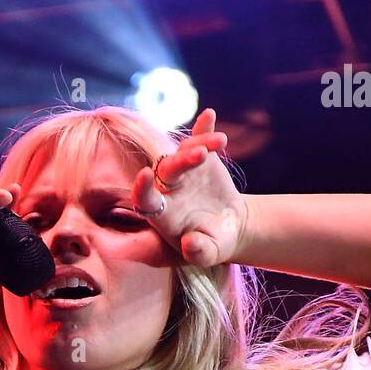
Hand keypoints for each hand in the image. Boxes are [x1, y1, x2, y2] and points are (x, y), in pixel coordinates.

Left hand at [130, 109, 247, 267]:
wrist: (228, 226)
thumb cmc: (212, 244)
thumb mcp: (209, 254)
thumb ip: (198, 252)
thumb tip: (190, 243)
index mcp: (161, 213)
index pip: (144, 199)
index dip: (142, 188)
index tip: (144, 174)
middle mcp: (167, 188)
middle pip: (166, 169)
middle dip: (181, 161)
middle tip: (200, 155)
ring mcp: (184, 170)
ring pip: (183, 151)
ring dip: (199, 143)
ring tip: (219, 143)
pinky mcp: (201, 156)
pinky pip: (200, 138)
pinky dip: (204, 128)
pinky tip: (209, 115)